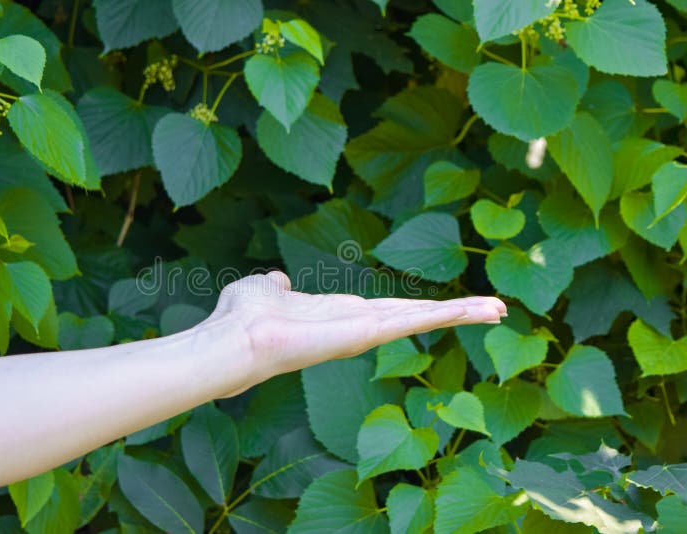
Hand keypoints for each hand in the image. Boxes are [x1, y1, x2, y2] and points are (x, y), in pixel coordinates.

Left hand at [206, 271, 505, 393]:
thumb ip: (277, 285)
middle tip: (496, 307)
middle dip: (455, 311)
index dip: (418, 306)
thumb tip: (278, 280)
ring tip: (500, 308)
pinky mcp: (368, 332)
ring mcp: (365, 332)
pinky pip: (415, 321)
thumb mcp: (265, 289)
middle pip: (415, 315)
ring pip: (422, 318)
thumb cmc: (242, 317)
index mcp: (338, 315)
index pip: (388, 310)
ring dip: (463, 312)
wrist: (234, 338)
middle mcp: (357, 327)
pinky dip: (449, 314)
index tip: (445, 304)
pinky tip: (480, 309)